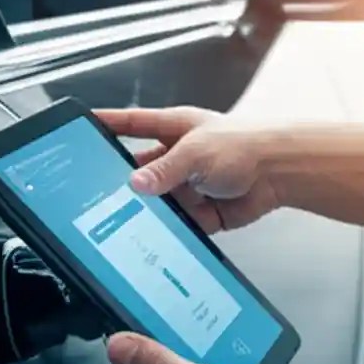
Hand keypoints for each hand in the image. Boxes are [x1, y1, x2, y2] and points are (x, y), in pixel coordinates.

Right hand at [95, 107, 282, 232]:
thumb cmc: (246, 146)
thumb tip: (134, 184)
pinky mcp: (203, 212)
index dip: (107, 124)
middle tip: (101, 194)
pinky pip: (180, 225)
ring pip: (159, 202)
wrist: (282, 173)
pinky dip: (173, 232)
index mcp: (175, 129)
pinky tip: (161, 239)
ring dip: (151, 211)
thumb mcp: (195, 153)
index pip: (132, 125)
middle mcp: (180, 156)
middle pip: (142, 170)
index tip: (82, 124)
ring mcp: (190, 185)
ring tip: (129, 222)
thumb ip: (163, 170)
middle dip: (126, 183)